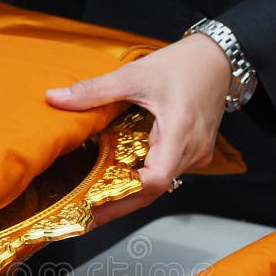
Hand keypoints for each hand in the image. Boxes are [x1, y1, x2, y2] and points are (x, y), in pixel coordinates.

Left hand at [46, 34, 230, 224]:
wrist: (218, 58)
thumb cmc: (185, 64)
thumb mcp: (135, 74)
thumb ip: (95, 90)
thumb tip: (57, 99)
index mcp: (180, 131)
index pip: (156, 178)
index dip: (127, 192)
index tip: (98, 198)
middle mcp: (192, 149)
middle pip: (154, 191)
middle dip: (120, 205)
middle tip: (88, 217)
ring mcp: (195, 153)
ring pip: (161, 185)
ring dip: (131, 195)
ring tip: (98, 205)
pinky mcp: (193, 152)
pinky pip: (167, 174)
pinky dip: (143, 182)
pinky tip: (121, 183)